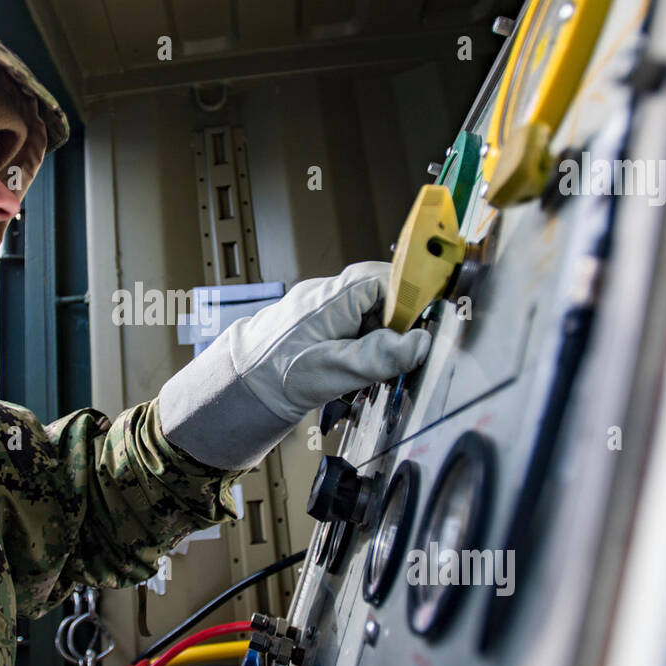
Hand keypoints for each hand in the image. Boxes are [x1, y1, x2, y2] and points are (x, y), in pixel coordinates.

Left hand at [158, 261, 431, 470]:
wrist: (235, 386)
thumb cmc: (274, 374)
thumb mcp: (334, 369)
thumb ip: (378, 356)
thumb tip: (418, 345)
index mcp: (334, 295)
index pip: (389, 278)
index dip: (414, 296)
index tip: (430, 319)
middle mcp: (328, 295)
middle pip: (382, 296)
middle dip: (398, 324)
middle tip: (403, 353)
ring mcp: (322, 309)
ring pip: (369, 315)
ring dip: (379, 340)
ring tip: (373, 369)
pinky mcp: (318, 326)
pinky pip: (352, 328)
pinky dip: (362, 348)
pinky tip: (357, 372)